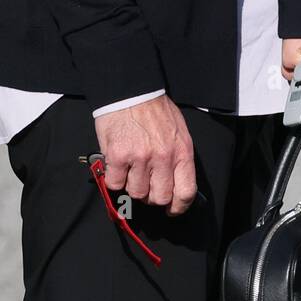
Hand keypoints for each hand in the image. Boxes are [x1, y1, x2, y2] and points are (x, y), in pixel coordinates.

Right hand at [94, 94, 197, 215]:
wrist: (132, 91)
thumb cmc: (155, 110)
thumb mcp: (178, 131)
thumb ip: (178, 157)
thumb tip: (177, 184)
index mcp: (182, 151)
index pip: (186, 192)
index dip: (178, 207)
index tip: (172, 209)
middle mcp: (163, 157)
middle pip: (159, 198)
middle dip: (152, 196)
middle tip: (146, 183)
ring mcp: (141, 158)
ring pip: (136, 193)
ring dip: (132, 186)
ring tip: (131, 169)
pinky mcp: (119, 157)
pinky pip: (115, 184)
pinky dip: (115, 178)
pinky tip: (117, 164)